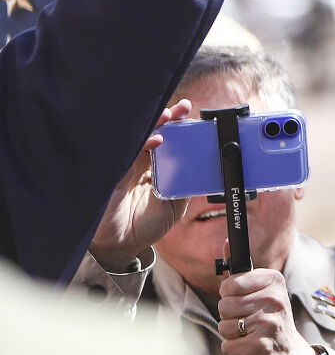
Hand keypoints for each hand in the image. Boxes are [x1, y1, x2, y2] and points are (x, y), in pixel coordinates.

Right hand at [89, 101, 195, 271]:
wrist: (122, 247)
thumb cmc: (144, 225)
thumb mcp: (174, 206)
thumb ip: (185, 186)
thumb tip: (203, 168)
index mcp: (152, 167)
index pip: (164, 139)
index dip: (175, 126)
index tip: (189, 114)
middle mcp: (138, 163)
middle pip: (151, 133)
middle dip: (166, 118)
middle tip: (182, 108)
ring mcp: (124, 168)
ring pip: (138, 139)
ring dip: (154, 126)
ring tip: (169, 115)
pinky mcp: (112, 177)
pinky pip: (126, 156)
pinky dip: (141, 146)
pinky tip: (156, 140)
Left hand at [217, 268, 319, 354]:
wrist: (289, 354)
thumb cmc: (270, 319)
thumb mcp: (261, 291)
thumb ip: (240, 271)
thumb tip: (226, 243)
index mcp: (274, 281)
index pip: (230, 283)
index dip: (230, 295)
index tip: (243, 300)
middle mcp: (274, 299)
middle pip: (224, 305)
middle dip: (230, 317)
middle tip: (248, 320)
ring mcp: (269, 323)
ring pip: (224, 326)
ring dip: (232, 335)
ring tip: (250, 334)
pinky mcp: (261, 345)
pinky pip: (228, 346)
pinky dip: (234, 351)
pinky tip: (250, 348)